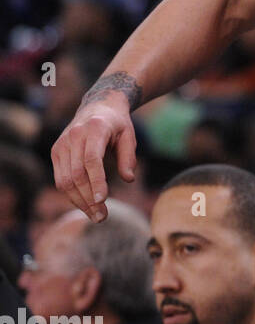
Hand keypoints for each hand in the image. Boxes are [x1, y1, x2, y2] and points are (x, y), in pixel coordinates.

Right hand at [51, 91, 137, 222]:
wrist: (97, 106)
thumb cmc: (117, 123)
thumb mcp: (129, 135)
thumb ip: (128, 157)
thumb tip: (128, 179)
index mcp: (94, 129)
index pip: (91, 160)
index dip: (96, 181)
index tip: (103, 200)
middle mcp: (73, 137)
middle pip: (76, 174)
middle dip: (88, 199)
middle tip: (102, 217)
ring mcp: (61, 145)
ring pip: (65, 180)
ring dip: (79, 201)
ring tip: (96, 216)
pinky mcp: (56, 152)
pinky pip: (61, 178)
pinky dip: (72, 194)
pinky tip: (86, 205)